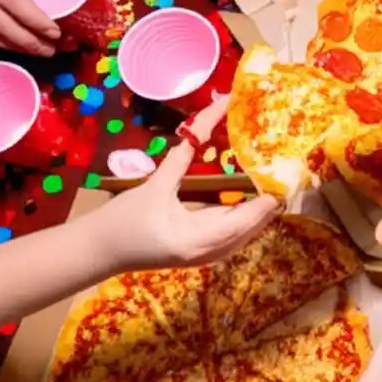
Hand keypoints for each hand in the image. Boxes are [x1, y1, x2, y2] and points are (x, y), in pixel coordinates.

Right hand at [84, 97, 280, 269]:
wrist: (96, 252)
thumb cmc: (121, 221)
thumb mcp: (155, 187)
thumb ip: (183, 156)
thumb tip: (205, 123)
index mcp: (197, 240)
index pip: (246, 219)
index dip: (268, 198)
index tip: (283, 176)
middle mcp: (208, 254)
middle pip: (252, 228)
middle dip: (269, 202)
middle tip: (285, 173)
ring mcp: (205, 258)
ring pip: (245, 234)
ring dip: (260, 211)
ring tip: (274, 183)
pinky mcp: (200, 254)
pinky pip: (233, 237)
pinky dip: (246, 219)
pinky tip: (253, 200)